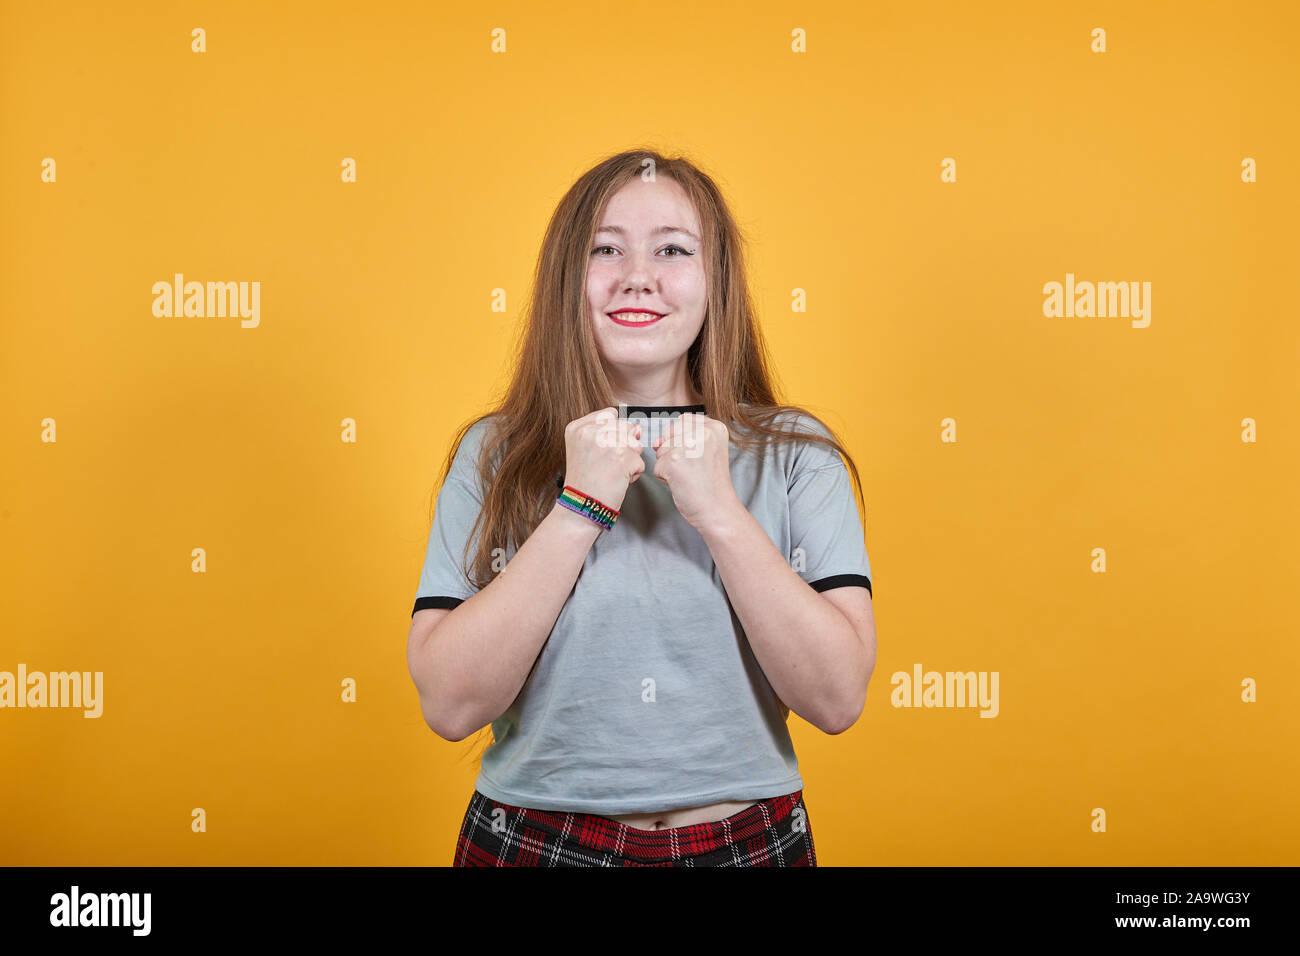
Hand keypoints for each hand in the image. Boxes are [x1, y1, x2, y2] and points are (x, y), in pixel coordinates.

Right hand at [561, 407, 645, 512]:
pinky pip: (640, 461)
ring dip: (629, 460)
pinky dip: (633, 474)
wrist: (580, 507)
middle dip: (623, 447)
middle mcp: (592, 431)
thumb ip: (607, 432)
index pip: (610, 415)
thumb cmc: (584, 482)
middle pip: (626, 427)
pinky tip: (616, 480)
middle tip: (606, 465)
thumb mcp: (583, 448)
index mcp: (578, 427)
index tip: (603, 450)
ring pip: (635, 444)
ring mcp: (608, 443)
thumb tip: (636, 428)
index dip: (613, 433)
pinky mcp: (623, 457)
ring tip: (611, 472)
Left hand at [651, 413, 742, 531]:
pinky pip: (657, 466)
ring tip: (689, 476)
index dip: (680, 438)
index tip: (693, 456)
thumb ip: (683, 439)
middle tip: (692, 468)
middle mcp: (703, 432)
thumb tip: (656, 442)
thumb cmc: (712, 485)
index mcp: (715, 428)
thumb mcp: (705, 452)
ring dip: (668, 465)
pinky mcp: (674, 460)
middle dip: (672, 451)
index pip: (683, 420)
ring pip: (661, 450)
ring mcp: (688, 445)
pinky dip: (665, 478)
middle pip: (669, 432)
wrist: (718, 510)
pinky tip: (683, 483)